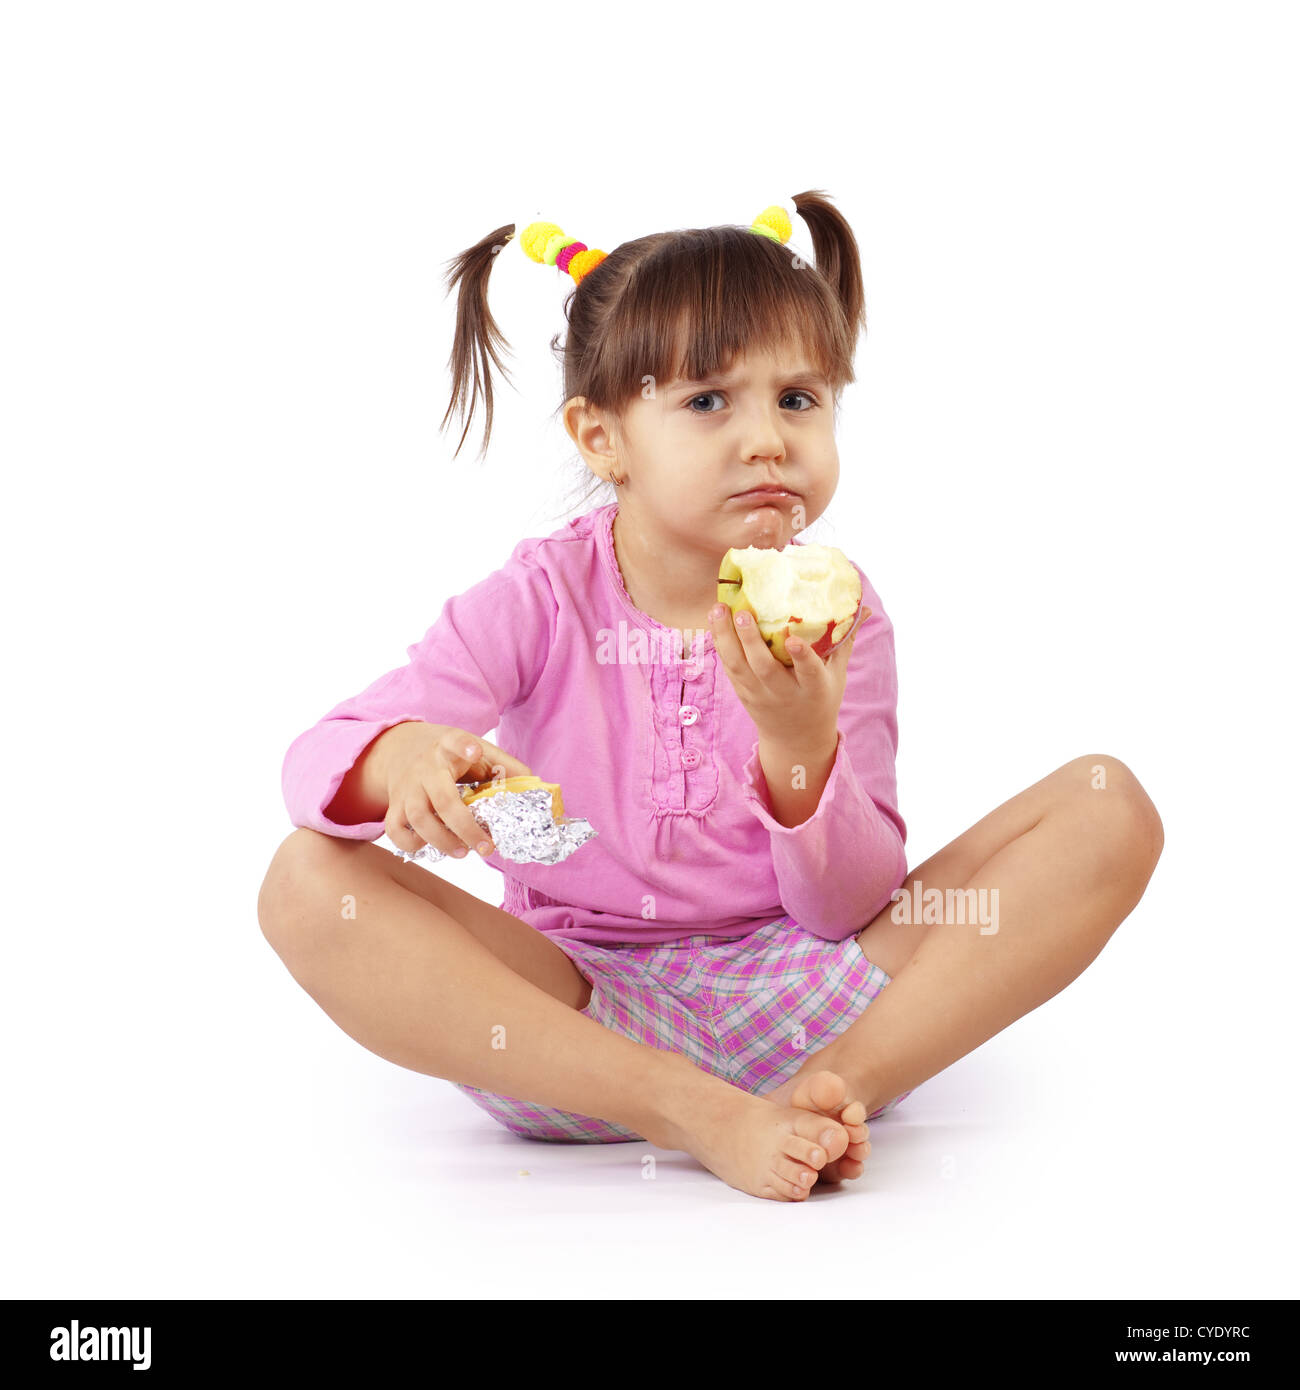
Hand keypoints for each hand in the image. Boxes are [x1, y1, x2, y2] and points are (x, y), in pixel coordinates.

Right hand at [379, 723, 533, 858]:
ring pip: (418, 819)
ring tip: (463, 852)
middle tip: (486, 847)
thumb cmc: (450, 754)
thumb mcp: (477, 750)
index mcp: (448, 747)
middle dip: (466, 828)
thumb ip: (506, 766)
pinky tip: (430, 847)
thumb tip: (535, 788)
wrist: (400, 747)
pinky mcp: (394, 805)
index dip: (464, 746)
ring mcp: (407, 788)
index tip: (475, 751)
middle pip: (442, 800)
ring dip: (442, 841)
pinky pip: (395, 830)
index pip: (455, 741)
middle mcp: (425, 769)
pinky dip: (411, 845)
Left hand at [707, 603, 870, 745]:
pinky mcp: (742, 694)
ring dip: (726, 637)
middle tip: (743, 613)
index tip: (793, 639)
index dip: (801, 656)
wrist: (796, 740)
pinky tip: (715, 621)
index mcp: (814, 689)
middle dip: (751, 640)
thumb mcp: (837, 675)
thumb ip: (844, 640)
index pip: (809, 672)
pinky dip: (720, 644)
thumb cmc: (821, 698)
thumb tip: (864, 607)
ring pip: (739, 667)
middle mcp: (784, 693)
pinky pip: (729, 668)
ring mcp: (760, 695)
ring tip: (718, 608)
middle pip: (764, 668)